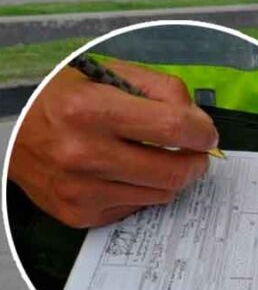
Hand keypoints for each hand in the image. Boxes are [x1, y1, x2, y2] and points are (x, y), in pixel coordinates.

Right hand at [9, 60, 218, 227]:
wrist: (13, 136)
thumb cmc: (64, 101)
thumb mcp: (108, 76)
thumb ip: (161, 89)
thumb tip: (199, 121)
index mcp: (89, 109)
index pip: (174, 127)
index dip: (203, 132)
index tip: (207, 134)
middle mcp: (83, 153)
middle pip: (174, 171)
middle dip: (196, 161)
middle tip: (195, 152)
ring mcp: (81, 189)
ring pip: (162, 194)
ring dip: (171, 177)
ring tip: (157, 159)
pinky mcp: (81, 214)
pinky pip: (138, 207)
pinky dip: (143, 191)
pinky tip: (127, 174)